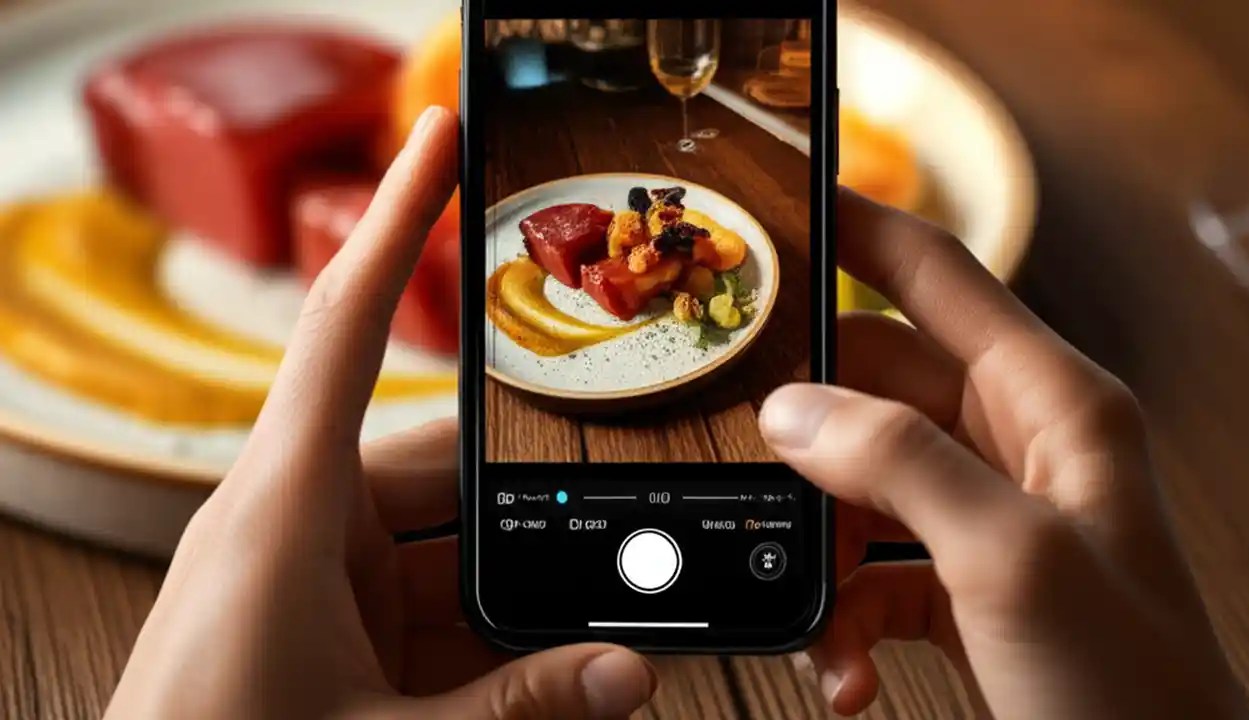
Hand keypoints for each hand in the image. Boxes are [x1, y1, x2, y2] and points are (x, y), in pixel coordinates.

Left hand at [107, 108, 655, 719]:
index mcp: (287, 505)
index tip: (443, 135)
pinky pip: (427, 592)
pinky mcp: (327, 617)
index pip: (350, 320)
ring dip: (518, 567)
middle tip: (626, 498)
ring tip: (600, 602)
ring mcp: (316, 569)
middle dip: (536, 483)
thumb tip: (627, 672)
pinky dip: (487, 620)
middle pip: (446, 455)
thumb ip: (518, 706)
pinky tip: (546, 655)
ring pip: (445, 534)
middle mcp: (301, 518)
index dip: (400, 214)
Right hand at [759, 189, 1248, 718]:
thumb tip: (797, 411)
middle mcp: (1019, 449)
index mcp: (1054, 406)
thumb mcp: (1011, 559)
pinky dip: (843, 617)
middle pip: (878, 390)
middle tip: (757, 464)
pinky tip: (846, 669)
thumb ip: (900, 465)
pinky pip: (870, 571)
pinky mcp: (960, 585)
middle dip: (812, 435)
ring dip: (822, 550)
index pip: (940, 278)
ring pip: (860, 486)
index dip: (860, 230)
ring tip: (821, 616)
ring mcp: (986, 519)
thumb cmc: (1133, 696)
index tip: (784, 206)